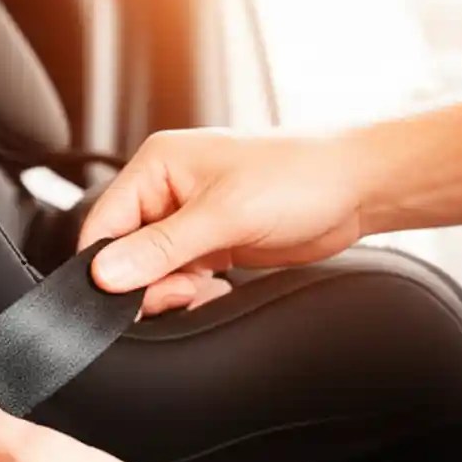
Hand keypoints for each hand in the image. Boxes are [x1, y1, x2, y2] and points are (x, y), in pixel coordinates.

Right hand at [78, 130, 361, 314]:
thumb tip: (106, 272)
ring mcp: (188, 219)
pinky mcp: (210, 243)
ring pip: (151, 271)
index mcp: (157, 165)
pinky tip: (214, 288)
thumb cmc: (301, 176)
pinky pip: (179, 278)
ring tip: (204, 287)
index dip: (107, 264)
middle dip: (146, 282)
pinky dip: (190, 293)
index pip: (104, 223)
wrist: (357, 189)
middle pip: (124, 253)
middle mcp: (167, 190)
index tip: (124, 295)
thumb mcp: (224, 214)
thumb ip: (161, 247)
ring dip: (172, 290)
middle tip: (180, 291)